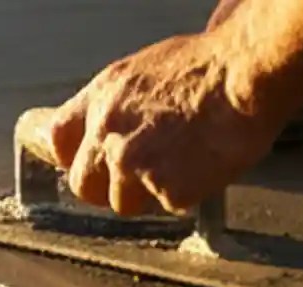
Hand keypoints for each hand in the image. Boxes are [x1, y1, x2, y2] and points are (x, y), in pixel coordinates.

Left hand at [48, 32, 286, 215]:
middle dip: (106, 188)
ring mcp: (133, 164)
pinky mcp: (166, 189)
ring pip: (123, 203)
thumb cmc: (209, 66)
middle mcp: (107, 133)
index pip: (58, 139)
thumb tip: (114, 127)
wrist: (245, 73)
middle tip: (139, 178)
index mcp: (101, 98)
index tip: (86, 163)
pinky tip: (206, 166)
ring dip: (149, 194)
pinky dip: (188, 194)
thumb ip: (120, 106)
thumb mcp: (144, 73)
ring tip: (182, 165)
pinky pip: (169, 205)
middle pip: (83, 184)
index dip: (72, 157)